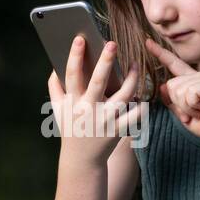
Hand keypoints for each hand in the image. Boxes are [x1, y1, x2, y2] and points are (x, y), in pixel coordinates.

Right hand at [47, 34, 143, 166]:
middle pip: (97, 82)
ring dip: (132, 78)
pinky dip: (141, 105)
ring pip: (123, 95)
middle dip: (105, 62)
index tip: (79, 38)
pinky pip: (135, 115)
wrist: (81, 161)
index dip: (74, 56)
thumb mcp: (59, 110)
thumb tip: (56, 63)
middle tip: (112, 43)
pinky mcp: (118, 130)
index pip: (71, 75)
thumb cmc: (71, 129)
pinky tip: (144, 94)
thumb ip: (55, 87)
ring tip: (135, 65)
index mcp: (72, 102)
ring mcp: (104, 121)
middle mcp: (88, 110)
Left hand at [144, 37, 199, 144]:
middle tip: (195, 111)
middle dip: (179, 104)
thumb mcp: (182, 113)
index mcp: (192, 80)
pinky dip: (193, 106)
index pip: (173, 64)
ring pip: (179, 90)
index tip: (148, 42)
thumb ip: (172, 101)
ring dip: (187, 107)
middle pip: (171, 85)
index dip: (160, 53)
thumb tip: (161, 86)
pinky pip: (189, 94)